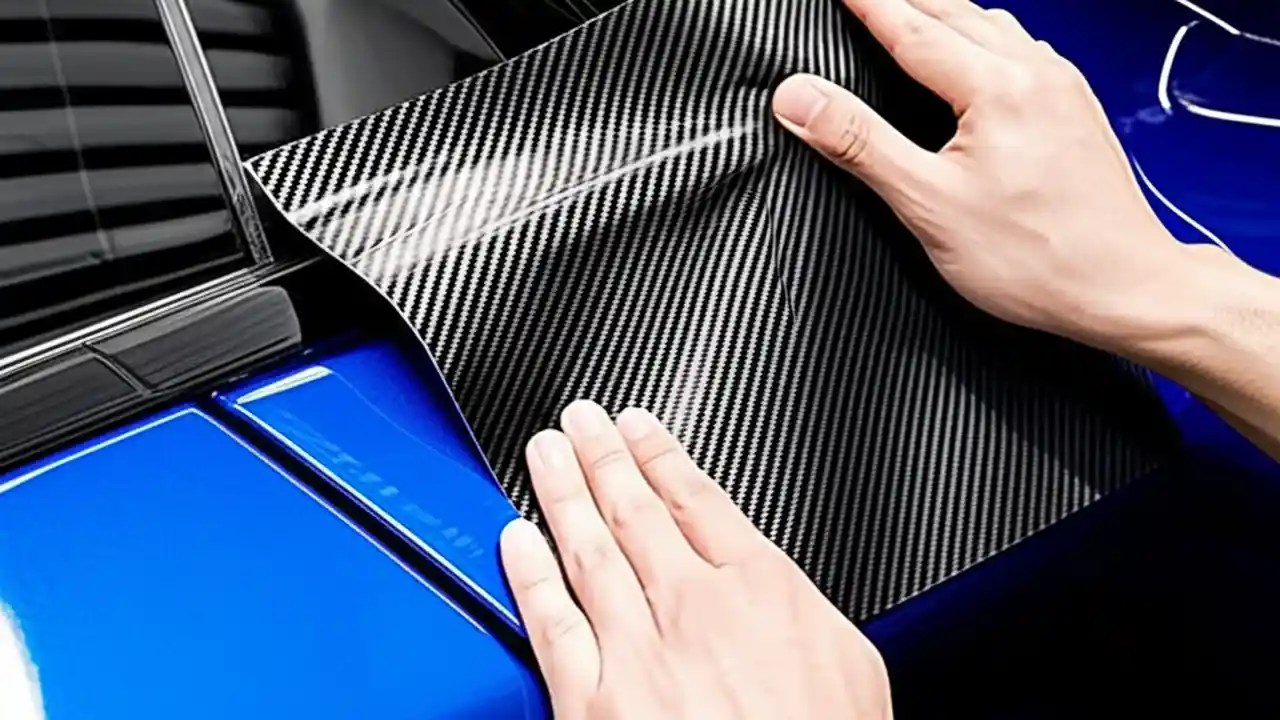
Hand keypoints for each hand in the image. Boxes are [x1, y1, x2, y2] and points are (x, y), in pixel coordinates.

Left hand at [500, 401, 891, 718]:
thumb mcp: (852, 668)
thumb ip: (804, 609)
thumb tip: (777, 584)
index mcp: (760, 589)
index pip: (698, 499)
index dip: (660, 454)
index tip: (639, 427)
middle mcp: (692, 606)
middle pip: (634, 509)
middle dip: (602, 455)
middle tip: (580, 419)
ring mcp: (637, 649)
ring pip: (587, 546)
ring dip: (562, 490)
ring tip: (546, 452)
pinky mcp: (591, 699)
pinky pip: (550, 618)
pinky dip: (529, 572)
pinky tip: (515, 538)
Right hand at [771, 0, 1192, 350]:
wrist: (1124, 289)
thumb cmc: (1037, 259)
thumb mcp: (928, 204)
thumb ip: (861, 144)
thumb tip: (801, 98)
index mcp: (997, 88)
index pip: (912, 29)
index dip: (869, 5)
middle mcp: (1037, 74)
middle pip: (956, 12)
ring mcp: (1063, 89)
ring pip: (993, 26)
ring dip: (946, 12)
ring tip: (911, 11)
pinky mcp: (1077, 110)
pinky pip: (1023, 50)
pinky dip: (985, 37)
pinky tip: (977, 55)